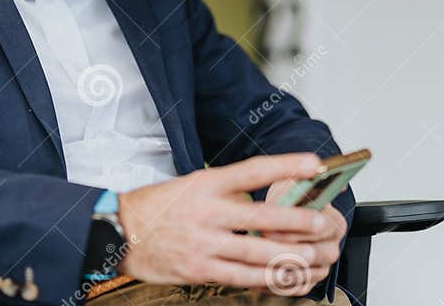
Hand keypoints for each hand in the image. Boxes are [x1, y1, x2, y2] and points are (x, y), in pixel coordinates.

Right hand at [117, 153, 336, 294]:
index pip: (253, 170)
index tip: (314, 163)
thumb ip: (228, 192)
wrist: (122, 231)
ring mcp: (203, 242)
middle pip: (262, 216)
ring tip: (313, 257)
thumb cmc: (160, 206)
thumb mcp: (194, 184)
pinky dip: (267, 280)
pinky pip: (242, 277)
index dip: (286, 166)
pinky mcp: (199, 269)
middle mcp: (207, 211)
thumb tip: (265, 200)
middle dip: (297, 222)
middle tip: (321, 224)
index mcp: (207, 183)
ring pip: (257, 252)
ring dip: (290, 256)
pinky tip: (286, 279)